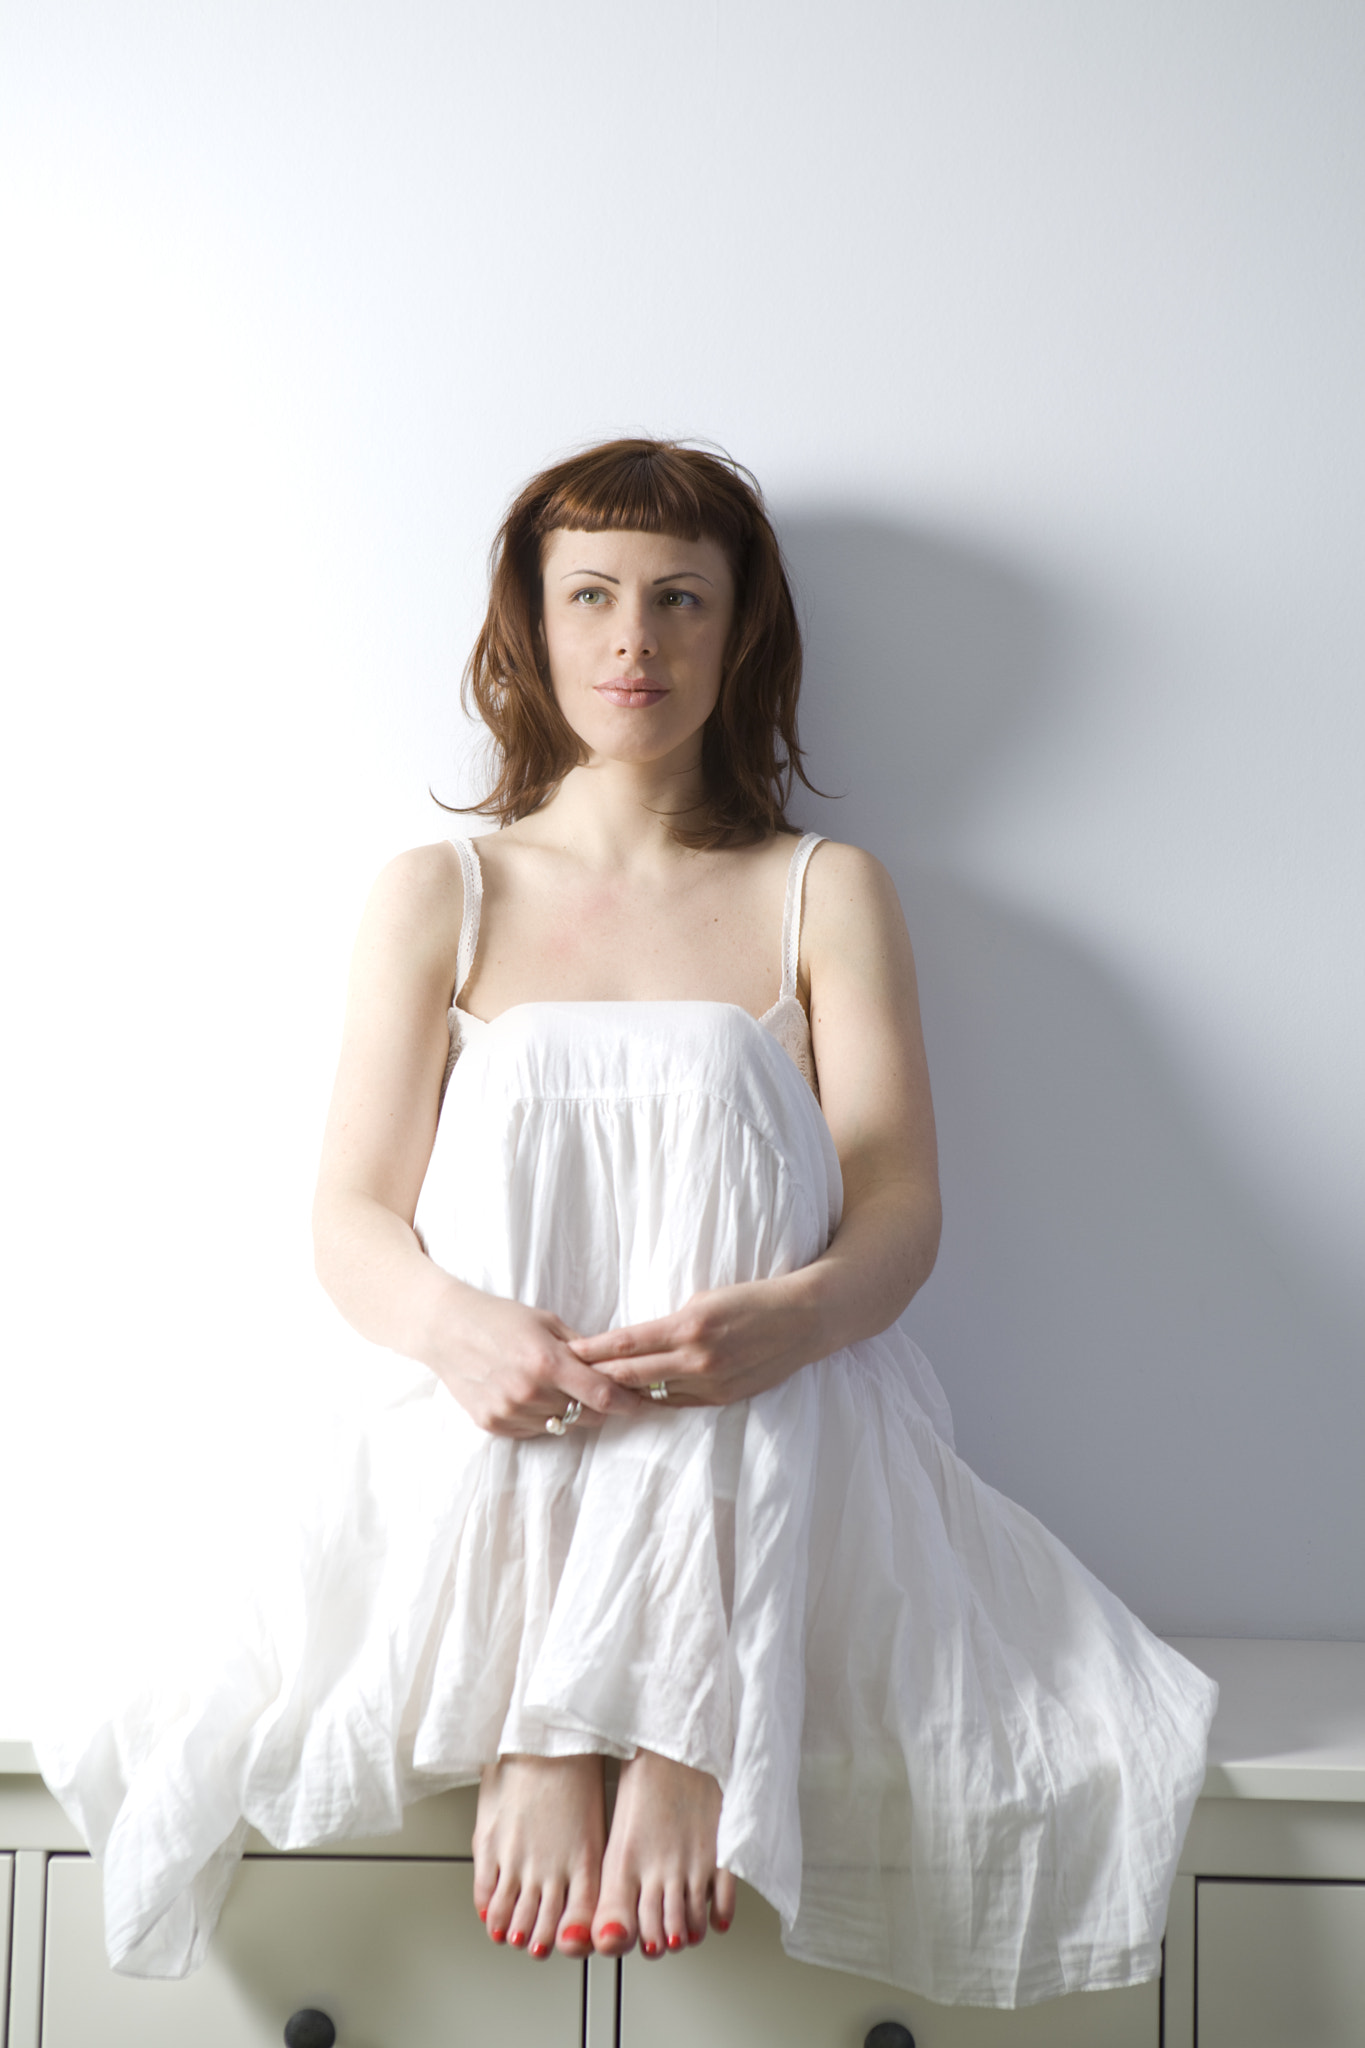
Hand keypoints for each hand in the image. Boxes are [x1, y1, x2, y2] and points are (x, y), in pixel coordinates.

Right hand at [431, 1288, 643, 1437]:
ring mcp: (509, 1412)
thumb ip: (580, 1348)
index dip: (627, 1403)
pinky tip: (533, 1397)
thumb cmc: (500, 1318)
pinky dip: (541, 1419)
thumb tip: (613, 1366)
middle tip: (601, 1393)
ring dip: (568, 1413)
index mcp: (547, 1362)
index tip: (640, 1403)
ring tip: (558, 1390)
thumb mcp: (546, 1322)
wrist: (447, 1330)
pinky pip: (533, 1431)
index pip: (601, 1395)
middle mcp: (529, 1392)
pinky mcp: (493, 1424)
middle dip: (599, 1407)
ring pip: (560, 1426)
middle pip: (584, 1416)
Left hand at [566, 1280, 813, 1408]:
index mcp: (689, 1325)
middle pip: (632, 1373)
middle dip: (597, 1376)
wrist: (805, 1319)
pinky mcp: (723, 1398)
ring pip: (651, 1394)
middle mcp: (697, 1358)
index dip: (595, 1350)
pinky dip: (653, 1402)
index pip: (628, 1342)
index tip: (570, 1351)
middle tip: (565, 1379)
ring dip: (621, 1394)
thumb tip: (639, 1339)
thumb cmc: (754, 1299)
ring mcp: (711, 1383)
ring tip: (591, 1395)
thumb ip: (672, 1323)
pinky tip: (633, 1402)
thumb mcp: (707, 1298)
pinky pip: (678, 1404)